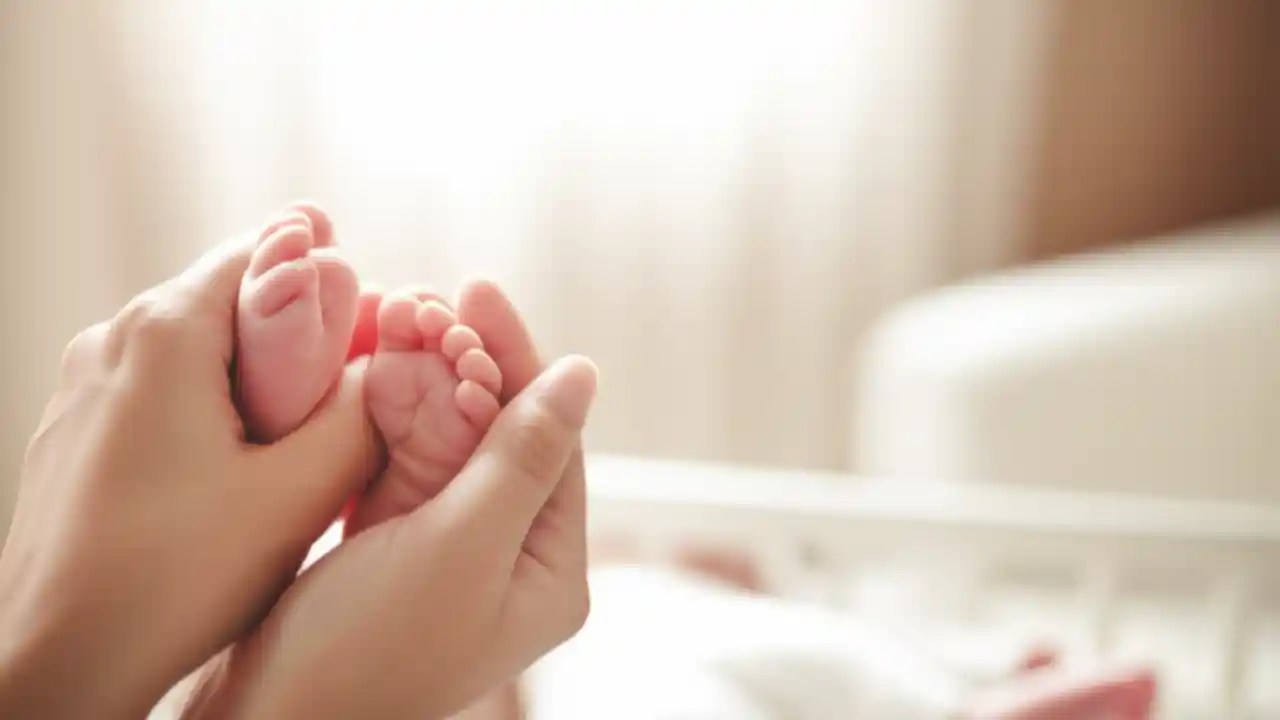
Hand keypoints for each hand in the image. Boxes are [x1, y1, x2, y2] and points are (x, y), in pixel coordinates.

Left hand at [0, 236, 381, 718]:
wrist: (56, 660)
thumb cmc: (172, 578)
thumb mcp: (298, 495)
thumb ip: (359, 417)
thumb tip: (388, 370)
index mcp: (165, 333)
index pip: (259, 250)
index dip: (323, 263)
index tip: (371, 289)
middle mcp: (112, 341)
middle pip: (226, 297)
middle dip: (294, 326)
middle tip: (350, 372)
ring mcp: (83, 387)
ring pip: (193, 347)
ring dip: (253, 368)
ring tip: (299, 429)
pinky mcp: (76, 432)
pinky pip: (158, 390)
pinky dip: (209, 403)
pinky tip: (238, 464)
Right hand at [184, 281, 596, 719]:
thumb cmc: (368, 654)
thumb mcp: (458, 549)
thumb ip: (522, 459)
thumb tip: (582, 374)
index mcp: (547, 568)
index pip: (551, 440)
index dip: (518, 360)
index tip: (481, 289)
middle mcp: (507, 551)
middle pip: (499, 429)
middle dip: (463, 359)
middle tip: (428, 298)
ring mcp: (448, 541)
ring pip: (445, 433)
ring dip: (421, 373)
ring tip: (397, 312)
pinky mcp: (391, 534)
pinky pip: (399, 453)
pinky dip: (384, 407)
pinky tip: (370, 360)